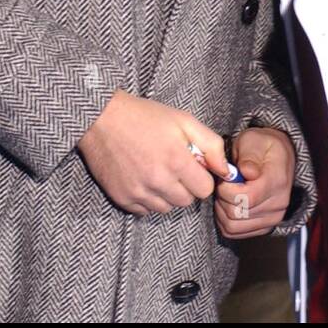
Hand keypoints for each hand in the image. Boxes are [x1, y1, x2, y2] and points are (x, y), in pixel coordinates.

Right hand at [78, 90, 225, 214]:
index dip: (202, 177)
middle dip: (186, 186)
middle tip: (175, 167)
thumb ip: (211, 145)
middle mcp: (158, 181)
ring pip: (166, 208)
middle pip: (186, 201)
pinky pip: (145, 211)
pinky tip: (144, 179)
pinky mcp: (122, 198)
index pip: (204, 190)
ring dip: (167, 194)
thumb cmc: (146, 117)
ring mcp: (138, 192)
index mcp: (177, 161)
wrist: (103, 119)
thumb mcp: (184, 121)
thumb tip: (225, 170)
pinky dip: (148, 199)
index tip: (193, 167)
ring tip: (158, 171)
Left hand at [214, 127, 295, 238]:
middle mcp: (279, 203)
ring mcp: (274, 218)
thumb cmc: (262, 146)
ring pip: (233, 227)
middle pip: (236, 215)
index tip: (224, 177)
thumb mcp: (253, 141)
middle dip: (221, 199)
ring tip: (226, 193)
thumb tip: (246, 172)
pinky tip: (229, 203)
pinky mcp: (265, 226)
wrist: (279, 157)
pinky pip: (235, 232)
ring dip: (221, 211)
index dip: (226, 189)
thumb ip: (249, 156)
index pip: (245, 198)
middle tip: (223, 184)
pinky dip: (225, 220)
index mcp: (277, 181)